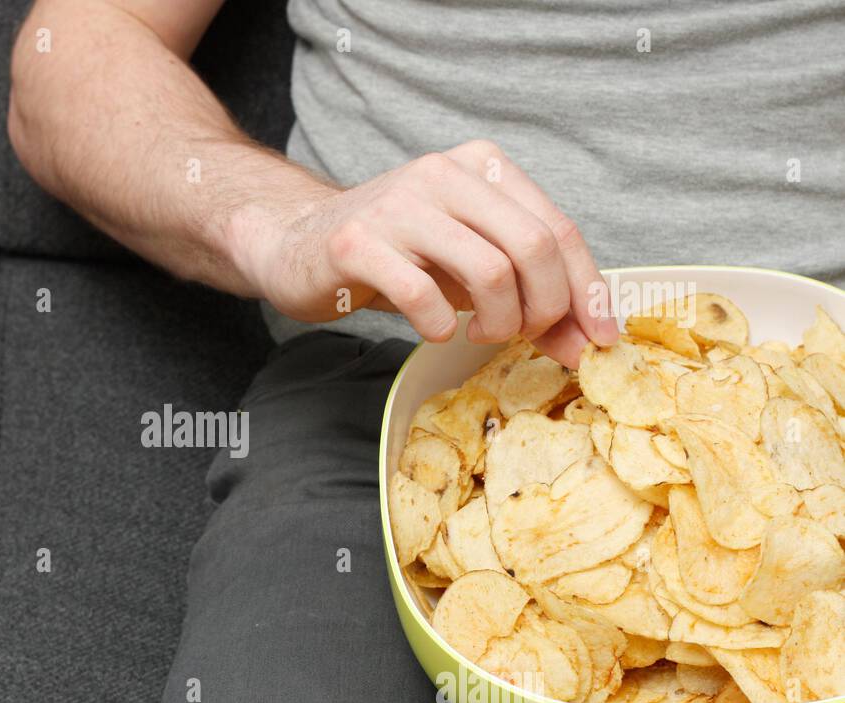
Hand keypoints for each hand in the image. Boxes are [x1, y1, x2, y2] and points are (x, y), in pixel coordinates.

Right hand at [249, 140, 619, 367]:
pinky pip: (422, 294)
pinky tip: (434, 329)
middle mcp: (444, 174)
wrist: (296, 245)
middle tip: (521, 336)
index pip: (559, 228)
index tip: (599, 340)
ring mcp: (398, 204)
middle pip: (533, 247)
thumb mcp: (467, 267)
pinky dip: (439, 326)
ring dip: (497, 322)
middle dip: (544, 309)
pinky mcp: (357, 241)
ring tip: (478, 334)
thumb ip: (528, 295)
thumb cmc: (393, 256)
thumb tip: (587, 343)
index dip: (588, 291)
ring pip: (489, 271)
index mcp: (481, 167)